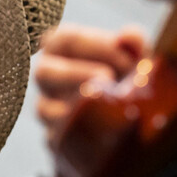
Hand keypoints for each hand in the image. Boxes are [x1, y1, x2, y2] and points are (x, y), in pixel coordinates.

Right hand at [34, 24, 149, 133]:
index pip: (65, 39)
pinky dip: (79, 134)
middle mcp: (47, 78)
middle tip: (109, 80)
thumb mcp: (133, 57)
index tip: (128, 60)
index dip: (97, 46)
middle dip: (76, 74)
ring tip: (105, 106)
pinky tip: (104, 130)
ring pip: (45, 110)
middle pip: (43, 72)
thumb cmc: (125, 78)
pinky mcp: (55, 140)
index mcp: (60, 49)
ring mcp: (47, 110)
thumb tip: (128, 36)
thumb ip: (133, 42)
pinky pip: (57, 139)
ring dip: (75, 108)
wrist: (125, 120)